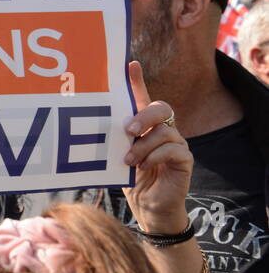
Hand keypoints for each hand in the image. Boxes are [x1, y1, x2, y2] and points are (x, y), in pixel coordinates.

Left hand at [121, 61, 192, 234]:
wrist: (148, 208)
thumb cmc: (130, 180)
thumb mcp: (115, 156)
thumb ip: (112, 140)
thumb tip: (87, 126)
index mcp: (144, 127)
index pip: (143, 98)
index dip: (137, 81)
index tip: (130, 64)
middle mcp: (163, 131)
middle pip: (162, 108)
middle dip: (144, 115)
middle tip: (128, 129)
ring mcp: (176, 144)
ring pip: (165, 132)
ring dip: (143, 146)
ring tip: (129, 161)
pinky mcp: (185, 160)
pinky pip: (174, 150)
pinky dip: (155, 157)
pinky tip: (144, 167)